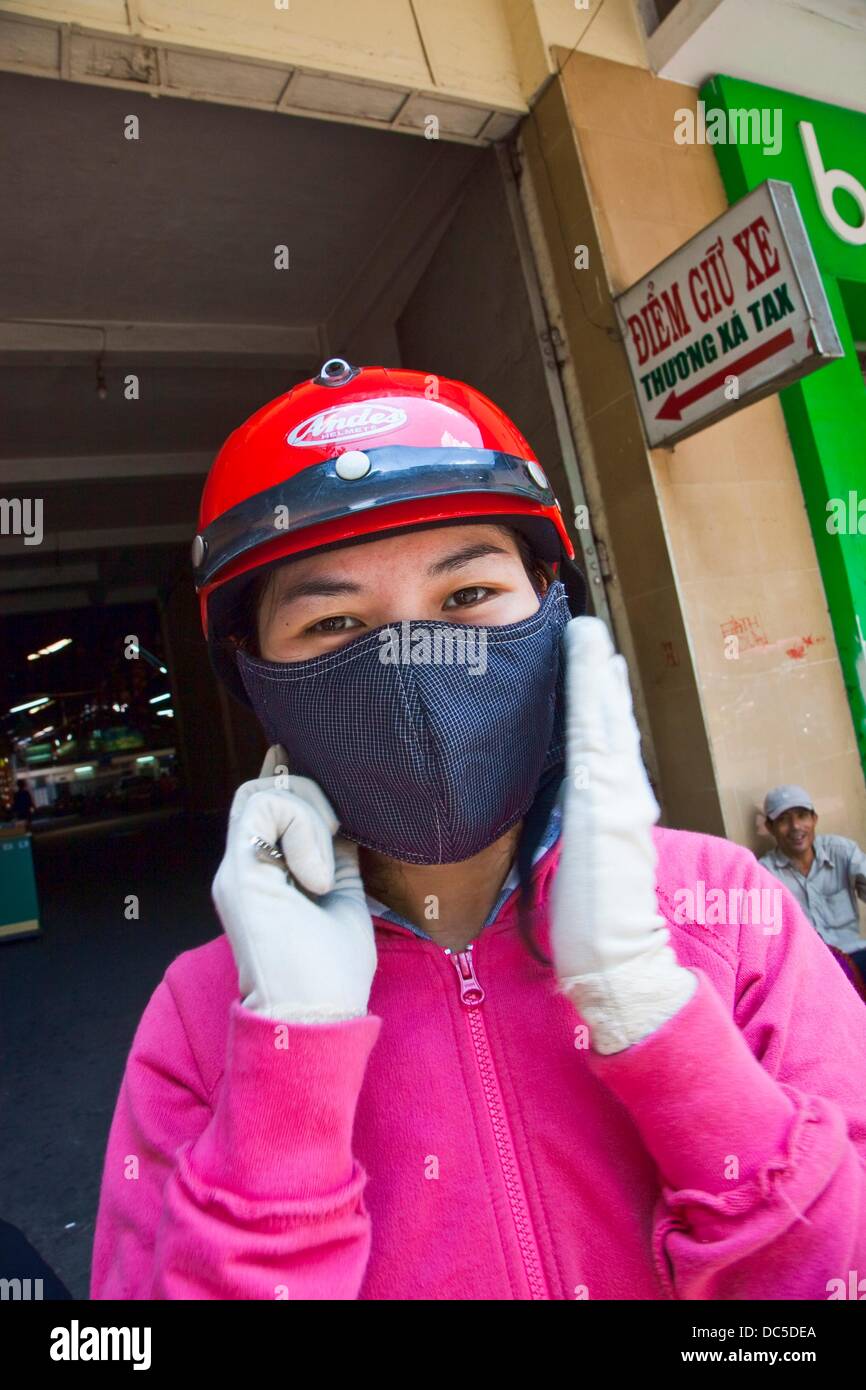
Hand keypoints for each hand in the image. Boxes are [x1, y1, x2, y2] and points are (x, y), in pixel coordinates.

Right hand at [212, 744, 376, 1022]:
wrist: (315, 1019)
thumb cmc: (331, 972)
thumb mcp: (343, 896)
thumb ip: (337, 856)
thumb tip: (348, 819)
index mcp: (264, 873)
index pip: (265, 806)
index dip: (290, 780)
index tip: (323, 778)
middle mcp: (243, 867)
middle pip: (258, 791)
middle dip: (307, 793)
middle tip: (338, 833)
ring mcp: (237, 870)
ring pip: (258, 793)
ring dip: (307, 811)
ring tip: (326, 868)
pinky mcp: (239, 874)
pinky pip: (263, 809)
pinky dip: (302, 826)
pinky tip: (319, 876)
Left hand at [551, 618, 695, 1052]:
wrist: (612, 960)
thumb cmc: (586, 927)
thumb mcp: (577, 868)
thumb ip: (568, 837)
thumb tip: (544, 818)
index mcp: (615, 812)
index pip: (606, 747)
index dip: (599, 707)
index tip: (592, 673)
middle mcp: (625, 796)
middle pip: (611, 724)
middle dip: (601, 680)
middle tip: (590, 639)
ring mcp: (620, 795)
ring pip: (605, 719)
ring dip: (595, 674)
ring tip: (587, 636)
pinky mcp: (607, 799)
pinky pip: (595, 730)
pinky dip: (590, 691)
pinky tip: (585, 661)